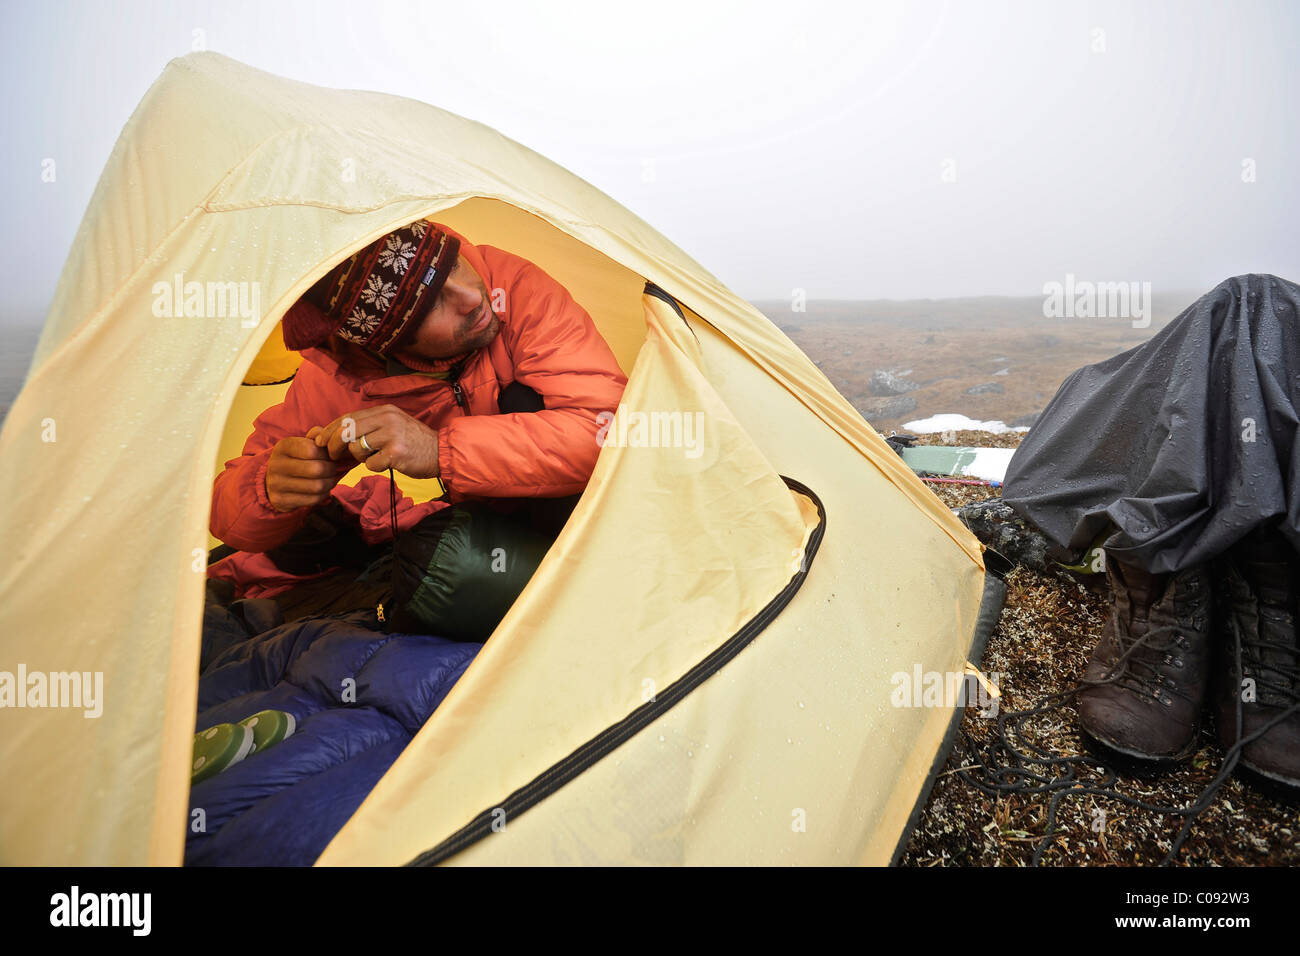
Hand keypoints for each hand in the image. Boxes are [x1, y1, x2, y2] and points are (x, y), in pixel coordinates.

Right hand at [265, 436, 350, 512]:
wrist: (274, 481)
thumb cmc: (296, 459)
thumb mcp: (302, 444)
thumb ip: (316, 437)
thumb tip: (324, 435)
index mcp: (283, 447)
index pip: (313, 450)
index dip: (327, 454)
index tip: (330, 456)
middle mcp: (276, 465)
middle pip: (317, 469)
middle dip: (331, 469)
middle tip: (334, 469)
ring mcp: (276, 484)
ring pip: (317, 486)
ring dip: (330, 483)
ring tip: (330, 479)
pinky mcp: (280, 500)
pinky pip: (313, 499)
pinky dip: (323, 495)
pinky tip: (322, 490)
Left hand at [312, 405, 440, 477]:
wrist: (442, 453)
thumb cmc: (414, 442)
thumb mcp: (392, 426)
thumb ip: (368, 426)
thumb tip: (334, 433)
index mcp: (385, 410)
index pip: (348, 417)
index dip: (330, 429)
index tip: (319, 440)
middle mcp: (388, 419)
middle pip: (347, 430)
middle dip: (334, 445)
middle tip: (333, 455)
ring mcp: (392, 435)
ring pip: (356, 448)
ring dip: (360, 458)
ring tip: (375, 457)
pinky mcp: (396, 453)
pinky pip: (370, 464)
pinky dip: (374, 467)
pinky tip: (387, 463)